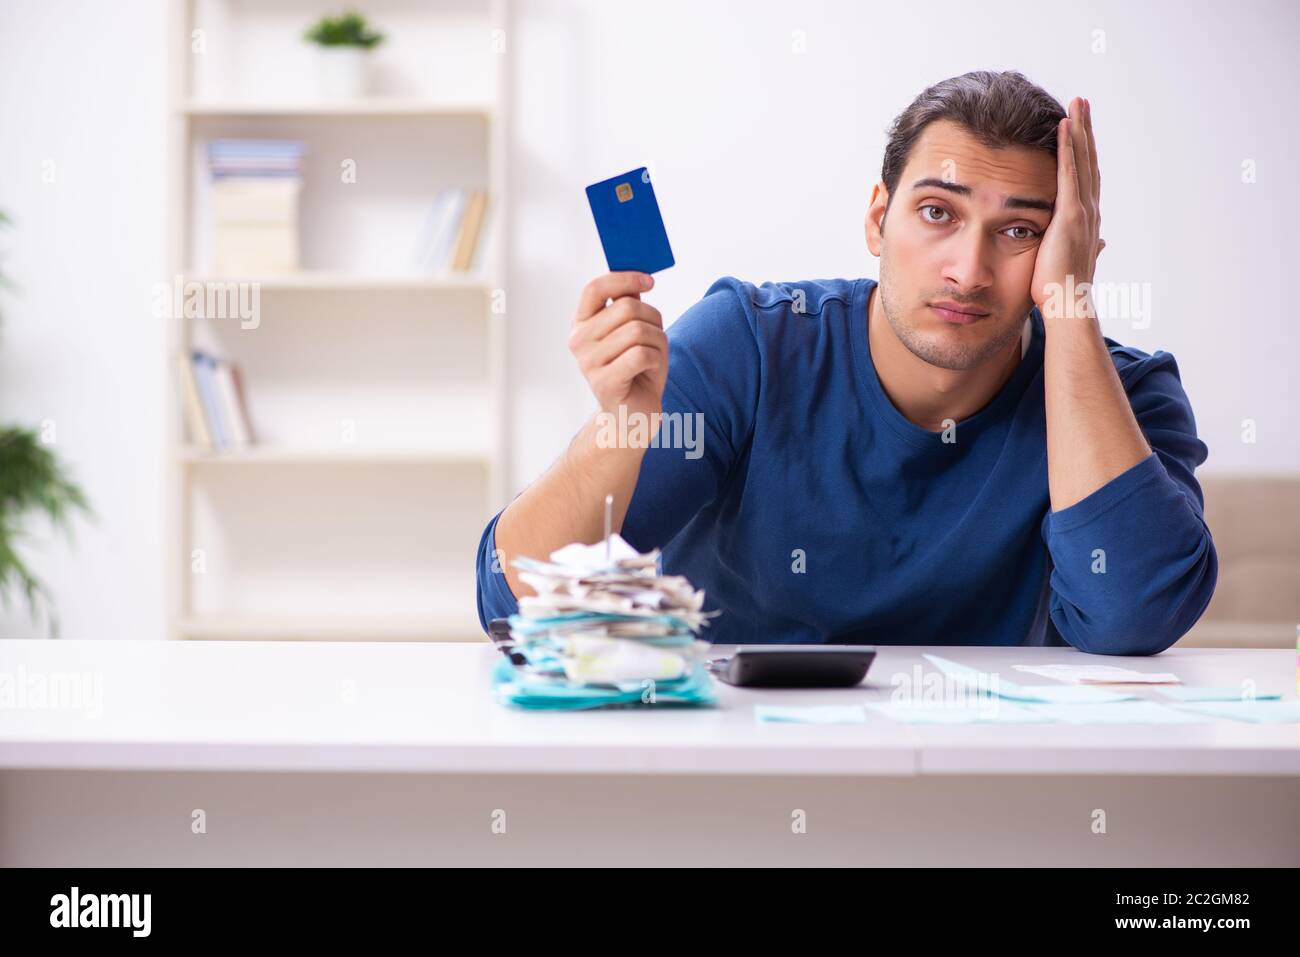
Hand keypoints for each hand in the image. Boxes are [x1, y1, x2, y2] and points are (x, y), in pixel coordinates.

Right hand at [569, 271, 667, 417]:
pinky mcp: (604, 383)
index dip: (624, 279)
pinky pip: (642, 354)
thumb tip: (639, 276)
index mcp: (581, 324)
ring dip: (658, 342)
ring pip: (639, 331)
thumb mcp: (633, 332)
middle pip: (627, 308)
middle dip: (653, 319)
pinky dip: (656, 359)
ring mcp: (588, 363)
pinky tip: (649, 371)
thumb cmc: (635, 371)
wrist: (632, 416)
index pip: (595, 288)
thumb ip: (629, 305)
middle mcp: (578, 341)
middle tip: (655, 337)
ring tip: (652, 357)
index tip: (649, 281)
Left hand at [1031, 97, 1105, 318]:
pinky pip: (1069, 174)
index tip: (1081, 129)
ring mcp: (1082, 211)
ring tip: (1077, 103)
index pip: (1086, 178)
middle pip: (1088, 161)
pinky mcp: (1071, 215)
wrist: (1069, 306)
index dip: (1085, 152)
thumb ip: (1090, 247)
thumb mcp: (1076, 261)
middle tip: (1081, 102)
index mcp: (1086, 220)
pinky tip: (1064, 127)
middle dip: (1085, 131)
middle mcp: (1089, 210)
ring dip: (1079, 130)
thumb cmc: (1064, 291)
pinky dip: (1069, 149)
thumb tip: (1102, 243)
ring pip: (1082, 161)